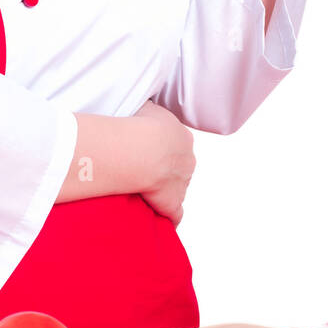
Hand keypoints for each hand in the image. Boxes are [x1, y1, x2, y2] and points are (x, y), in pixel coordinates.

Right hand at [132, 100, 195, 226]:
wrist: (142, 149)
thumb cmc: (140, 125)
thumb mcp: (146, 107)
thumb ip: (149, 113)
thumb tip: (144, 112)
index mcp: (182, 138)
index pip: (176, 146)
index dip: (161, 150)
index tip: (146, 152)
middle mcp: (187, 161)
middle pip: (179, 168)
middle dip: (165, 171)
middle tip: (143, 172)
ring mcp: (181, 183)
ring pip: (176, 189)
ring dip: (164, 193)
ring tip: (143, 193)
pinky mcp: (172, 203)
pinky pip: (175, 214)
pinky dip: (168, 218)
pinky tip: (158, 219)